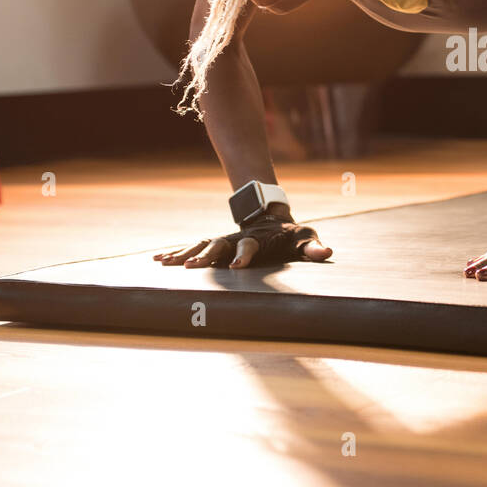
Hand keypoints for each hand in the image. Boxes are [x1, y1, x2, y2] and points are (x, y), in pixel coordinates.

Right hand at [152, 218, 330, 269]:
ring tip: (165, 263)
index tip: (237, 267)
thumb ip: (313, 248)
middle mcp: (237, 239)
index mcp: (258, 239)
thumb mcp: (305, 238)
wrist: (273, 218)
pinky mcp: (216, 245)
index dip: (244, 256)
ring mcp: (225, 241)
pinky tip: (158, 259)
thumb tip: (328, 252)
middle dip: (206, 256)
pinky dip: (176, 253)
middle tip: (192, 267)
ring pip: (201, 245)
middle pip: (218, 245)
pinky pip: (192, 247)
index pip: (250, 247)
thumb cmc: (291, 235)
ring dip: (184, 254)